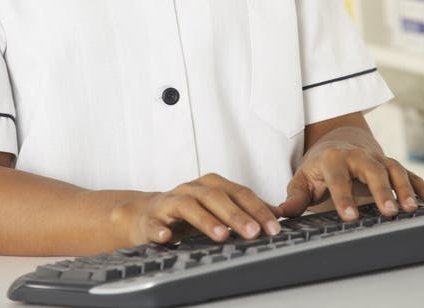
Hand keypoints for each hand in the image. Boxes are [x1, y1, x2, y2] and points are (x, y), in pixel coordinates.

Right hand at [112, 173, 282, 246]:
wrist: (146, 214)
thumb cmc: (187, 212)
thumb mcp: (218, 208)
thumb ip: (246, 209)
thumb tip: (277, 213)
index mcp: (211, 185)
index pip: (239, 193)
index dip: (257, 209)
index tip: (273, 227)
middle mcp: (192, 189)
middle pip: (216, 197)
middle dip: (237, 215)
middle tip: (254, 232)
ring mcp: (170, 202)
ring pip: (189, 206)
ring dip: (205, 220)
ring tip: (221, 235)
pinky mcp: (151, 218)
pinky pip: (155, 222)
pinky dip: (161, 229)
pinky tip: (168, 237)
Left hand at [277, 125, 423, 221]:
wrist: (339, 140)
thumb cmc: (320, 166)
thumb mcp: (302, 178)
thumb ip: (295, 197)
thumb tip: (281, 214)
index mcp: (334, 159)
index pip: (338, 177)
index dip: (343, 196)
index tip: (349, 216)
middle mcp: (359, 157)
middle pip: (371, 170)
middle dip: (380, 190)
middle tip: (387, 211)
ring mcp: (378, 160)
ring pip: (394, 170)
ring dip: (404, 189)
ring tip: (410, 209)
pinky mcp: (392, 166)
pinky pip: (410, 174)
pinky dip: (421, 186)